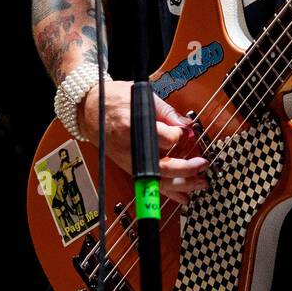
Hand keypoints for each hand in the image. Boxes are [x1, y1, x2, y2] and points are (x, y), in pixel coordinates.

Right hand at [79, 80, 209, 206]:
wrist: (89, 111)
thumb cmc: (112, 100)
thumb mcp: (141, 95)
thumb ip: (166, 112)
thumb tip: (186, 124)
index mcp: (131, 126)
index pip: (165, 139)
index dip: (179, 135)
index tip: (184, 130)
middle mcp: (129, 148)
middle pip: (162, 167)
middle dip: (186, 169)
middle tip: (203, 165)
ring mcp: (128, 161)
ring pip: (157, 180)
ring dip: (181, 185)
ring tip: (200, 183)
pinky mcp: (128, 167)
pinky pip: (150, 182)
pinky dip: (167, 191)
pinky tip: (183, 195)